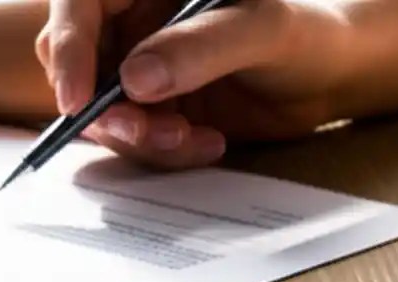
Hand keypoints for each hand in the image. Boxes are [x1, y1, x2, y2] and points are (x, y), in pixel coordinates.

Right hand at [35, 0, 354, 167]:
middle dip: (105, 109)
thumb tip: (135, 79)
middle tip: (145, 132)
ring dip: (140, 137)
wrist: (330, 76)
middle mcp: (135, 21)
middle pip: (78, 64)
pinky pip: (134, 139)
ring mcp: (139, 66)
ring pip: (103, 111)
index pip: (80, 5)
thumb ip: (201, 47)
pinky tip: (209, 142)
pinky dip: (164, 151)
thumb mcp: (263, 31)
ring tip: (191, 138)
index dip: (68, 48)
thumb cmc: (307, 32)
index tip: (78, 99)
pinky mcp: (152, 108)